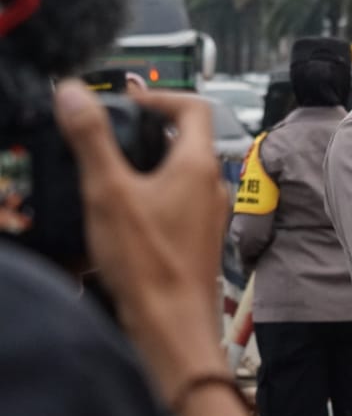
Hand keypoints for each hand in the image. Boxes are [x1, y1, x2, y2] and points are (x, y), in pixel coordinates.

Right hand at [54, 81, 229, 400]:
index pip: (194, 107)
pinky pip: (181, 199)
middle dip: (150, 128)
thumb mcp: (108, 192)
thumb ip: (92, 139)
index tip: (128, 100)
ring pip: (184, 170)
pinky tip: (126, 207)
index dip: (160, 95)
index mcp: (199, 165)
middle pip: (188, 138)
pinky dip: (156, 190)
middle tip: (115, 129)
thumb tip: (74, 92)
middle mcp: (213, 185)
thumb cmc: (149, 263)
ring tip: (113, 166)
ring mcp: (210, 212)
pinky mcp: (200, 236)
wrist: (173, 324)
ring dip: (152, 160)